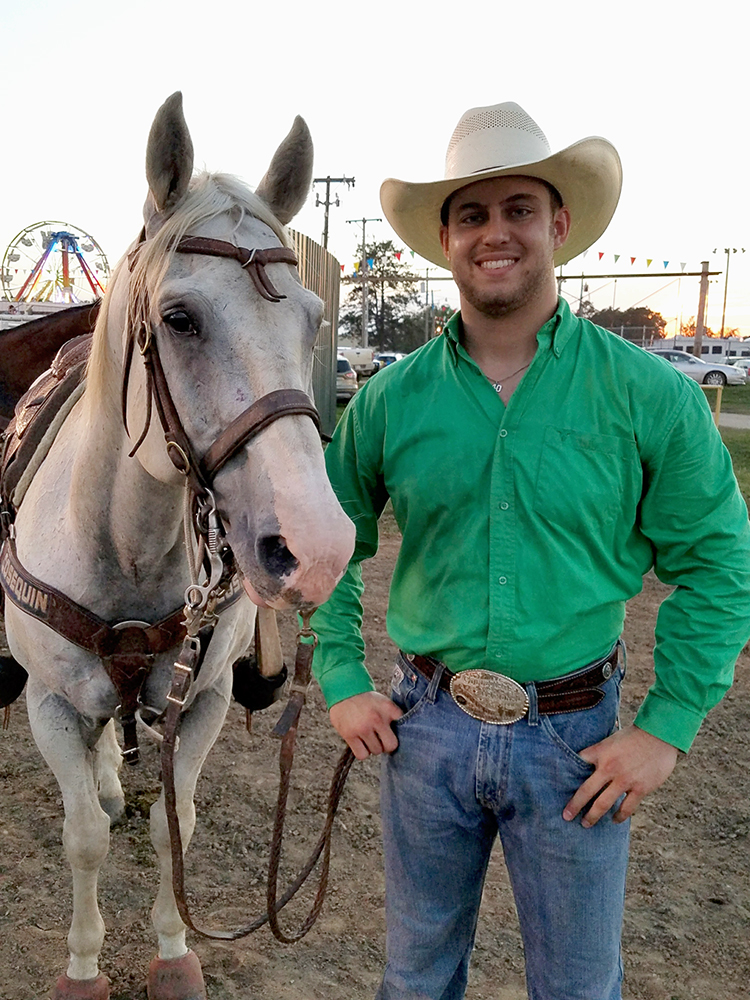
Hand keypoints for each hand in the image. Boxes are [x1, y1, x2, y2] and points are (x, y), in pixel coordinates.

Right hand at [329, 691, 402, 759]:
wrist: (343, 690)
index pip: (403, 727)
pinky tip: (361, 743)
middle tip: (381, 739)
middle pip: (391, 745)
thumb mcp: (383, 701)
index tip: (393, 731)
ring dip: (373, 747)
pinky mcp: (349, 735)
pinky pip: (362, 755)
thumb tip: (404, 731)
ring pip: (376, 751)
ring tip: (368, 737)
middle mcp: (376, 718)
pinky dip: (362, 752)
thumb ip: (394, 715)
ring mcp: (363, 728)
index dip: (398, 731)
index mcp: (387, 708)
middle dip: (386, 744)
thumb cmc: (365, 699)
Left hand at [563, 724, 678, 827]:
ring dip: (593, 816)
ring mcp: (625, 780)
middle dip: (575, 806)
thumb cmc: (634, 736)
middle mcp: (609, 768)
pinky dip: (619, 816)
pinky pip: (627, 808)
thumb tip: (588, 763)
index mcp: (600, 753)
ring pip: (604, 804)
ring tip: (586, 824)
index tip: (557, 788)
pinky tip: (614, 820)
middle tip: (566, 816)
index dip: (566, 776)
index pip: (577, 765)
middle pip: (586, 791)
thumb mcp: (611, 740)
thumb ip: (600, 753)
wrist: (659, 734)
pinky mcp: (641, 788)